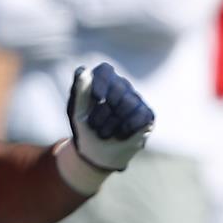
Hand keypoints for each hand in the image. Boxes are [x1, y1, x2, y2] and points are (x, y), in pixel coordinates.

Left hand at [54, 63, 152, 194]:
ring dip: (113, 122)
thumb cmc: (84, 127)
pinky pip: (141, 115)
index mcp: (102, 81)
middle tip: (94, 126)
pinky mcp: (146, 114)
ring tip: (104, 133)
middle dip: (104, 111)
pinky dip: (128, 127)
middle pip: (118, 88)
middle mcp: (120, 86)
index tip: (97, 98)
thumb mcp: (76, 109)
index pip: (106, 70)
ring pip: (129, 103)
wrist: (96, 152)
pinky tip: (120, 134)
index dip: (102, 82)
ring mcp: (135, 99)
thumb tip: (84, 71)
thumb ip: (78, 90)